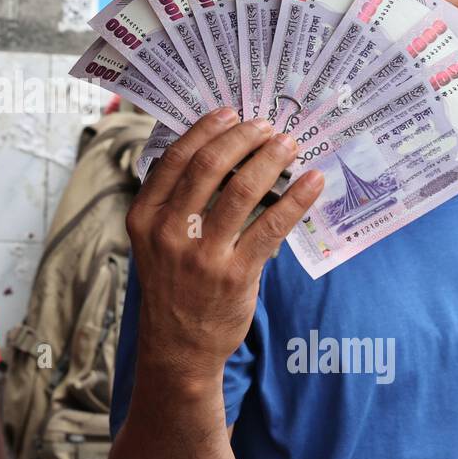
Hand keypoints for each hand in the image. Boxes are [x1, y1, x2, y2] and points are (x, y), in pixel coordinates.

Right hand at [125, 107, 324, 381]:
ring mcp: (202, 255)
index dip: (205, 130)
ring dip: (271, 159)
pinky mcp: (235, 275)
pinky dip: (295, 199)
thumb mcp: (155, 240)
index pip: (175, 158)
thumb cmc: (173, 284)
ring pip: (242, 190)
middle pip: (209, 166)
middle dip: (242, 138)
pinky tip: (312, 182)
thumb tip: (215, 149)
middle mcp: (169, 232)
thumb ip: (173, 200)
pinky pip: (271, 227)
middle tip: (266, 126)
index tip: (231, 113)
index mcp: (145, 216)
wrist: (178, 346)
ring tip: (289, 144)